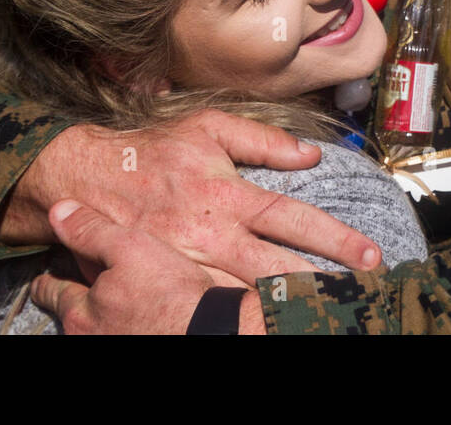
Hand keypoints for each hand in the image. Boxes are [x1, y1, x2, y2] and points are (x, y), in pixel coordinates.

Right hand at [0, 110, 381, 281]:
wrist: (82, 178)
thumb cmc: (152, 149)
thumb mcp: (207, 127)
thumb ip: (262, 140)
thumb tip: (311, 155)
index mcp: (227, 193)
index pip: (292, 219)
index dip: (334, 238)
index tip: (368, 257)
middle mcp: (210, 233)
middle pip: (275, 269)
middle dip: (316, 287)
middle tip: (357, 300)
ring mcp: (186, 263)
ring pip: (241, 294)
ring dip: (279, 308)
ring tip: (319, 317)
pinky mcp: (163, 281)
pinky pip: (205, 302)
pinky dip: (234, 314)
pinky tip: (260, 324)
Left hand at [30, 199, 265, 333]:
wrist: (214, 331)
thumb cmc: (171, 294)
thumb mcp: (130, 248)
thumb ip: (91, 231)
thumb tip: (57, 211)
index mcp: (80, 315)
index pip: (51, 293)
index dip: (48, 280)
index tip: (47, 276)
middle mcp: (91, 339)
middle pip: (73, 313)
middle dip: (78, 298)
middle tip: (85, 284)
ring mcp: (116, 347)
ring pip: (100, 327)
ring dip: (106, 313)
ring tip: (120, 298)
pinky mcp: (146, 344)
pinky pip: (126, 332)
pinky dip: (129, 323)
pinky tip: (145, 314)